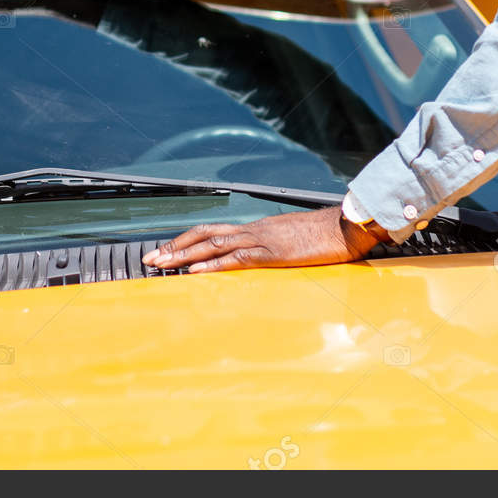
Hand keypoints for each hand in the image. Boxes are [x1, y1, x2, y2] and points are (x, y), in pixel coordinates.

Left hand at [141, 205, 386, 272]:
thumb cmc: (326, 235)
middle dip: (173, 247)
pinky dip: (211, 265)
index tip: (165, 250)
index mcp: (256, 228)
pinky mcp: (271, 253)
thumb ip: (275, 247)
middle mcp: (252, 230)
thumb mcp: (294, 241)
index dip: (185, 240)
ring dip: (183, 256)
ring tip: (161, 264)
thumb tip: (263, 256)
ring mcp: (260, 240)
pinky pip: (235, 259)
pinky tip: (195, 272)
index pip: (212, 231)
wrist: (348, 225)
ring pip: (211, 244)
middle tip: (149, 258)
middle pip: (203, 234)